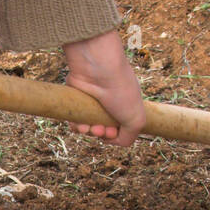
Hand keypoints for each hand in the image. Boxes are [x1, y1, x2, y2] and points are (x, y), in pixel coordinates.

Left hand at [63, 30, 145, 146]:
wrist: (98, 70)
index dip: (114, 136)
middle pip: (101, 129)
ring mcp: (92, 102)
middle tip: (100, 130)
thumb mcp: (136, 120)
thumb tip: (112, 140)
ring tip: (89, 128)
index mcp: (125, 106)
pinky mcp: (76, 99)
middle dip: (100, 134)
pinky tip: (80, 125)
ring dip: (87, 132)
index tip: (113, 131)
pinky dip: (76, 126)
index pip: (118, 128)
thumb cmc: (120, 91)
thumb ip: (129, 137)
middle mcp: (109, 103)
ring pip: (86, 127)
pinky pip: (74, 120)